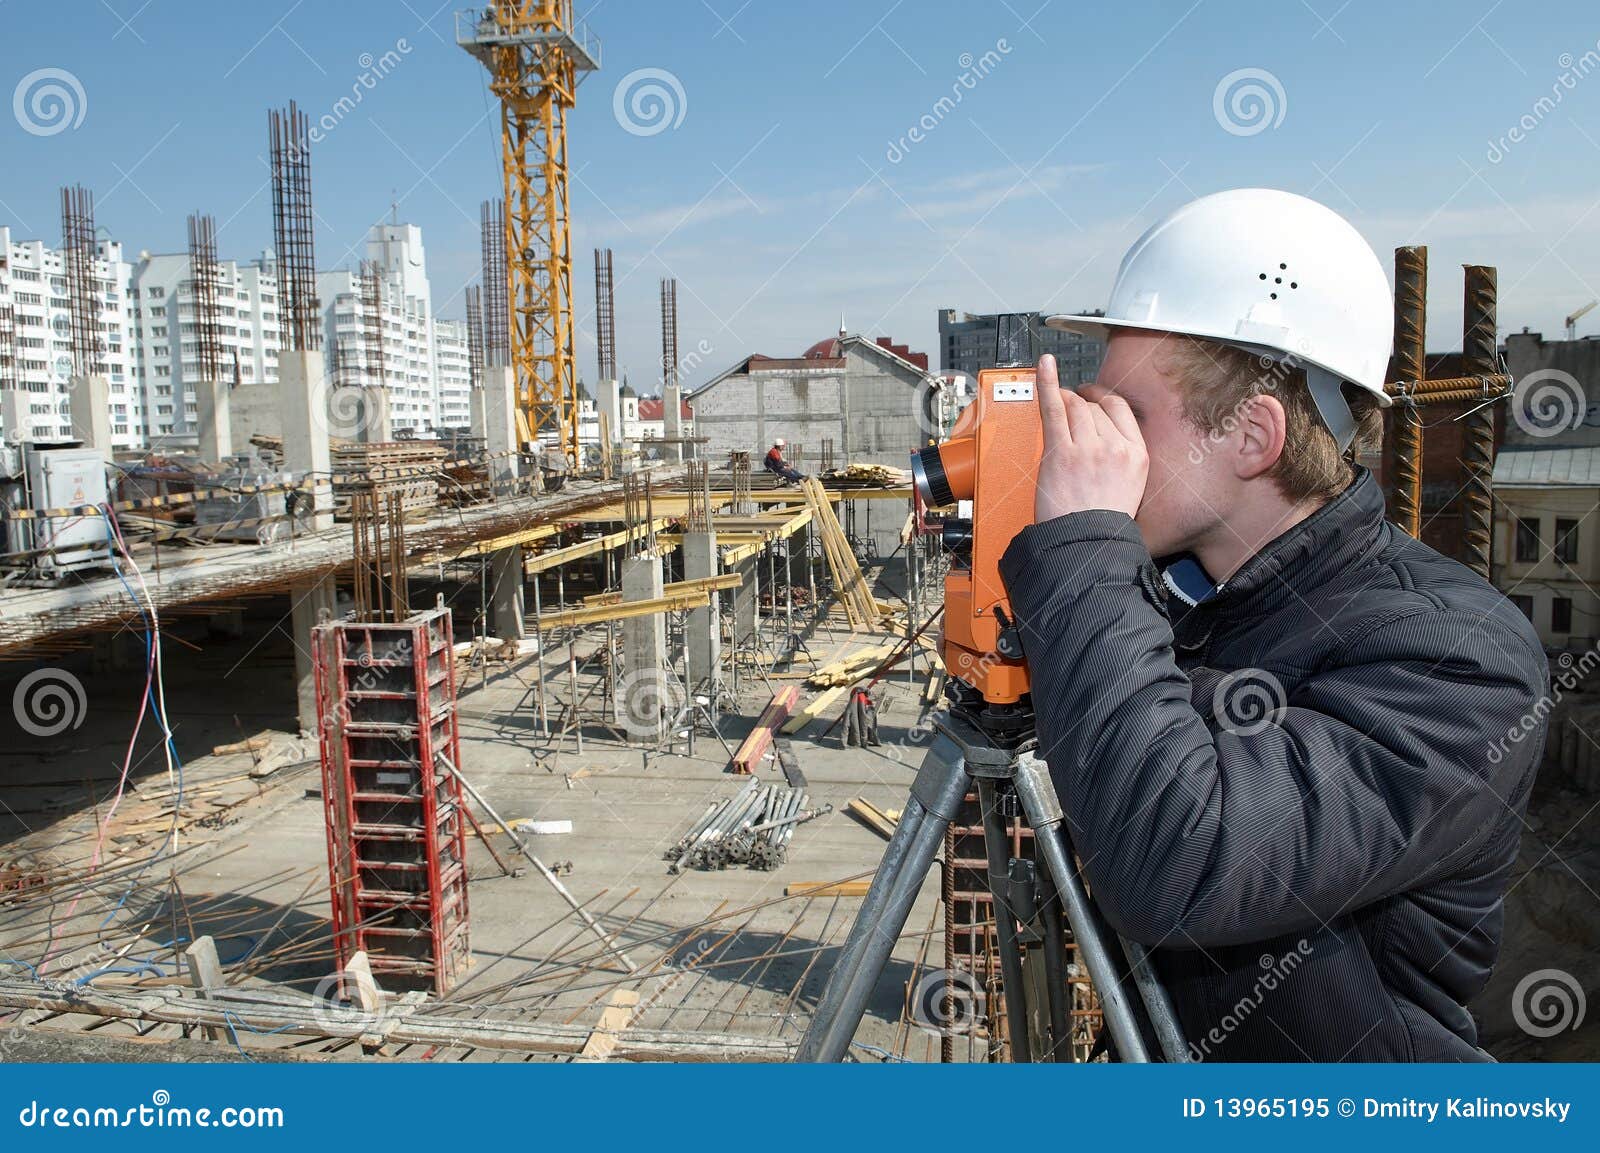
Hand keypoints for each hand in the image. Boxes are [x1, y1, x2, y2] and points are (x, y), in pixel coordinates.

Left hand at [1034, 354, 1147, 521]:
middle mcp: (1115, 447)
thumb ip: (1119, 458)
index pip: (1119, 410)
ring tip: (1056, 400)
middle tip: (1067, 403)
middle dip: (1078, 403)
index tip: (1091, 396)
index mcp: (1138, 455)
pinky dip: (1047, 382)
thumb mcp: (1128, 488)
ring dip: (1063, 399)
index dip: (1101, 398)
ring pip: (1075, 406)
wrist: (1085, 544)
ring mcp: (1088, 448)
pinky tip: (1044, 365)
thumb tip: (1101, 436)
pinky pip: (1053, 408)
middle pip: (1094, 407)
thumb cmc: (1099, 524)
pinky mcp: (1061, 451)